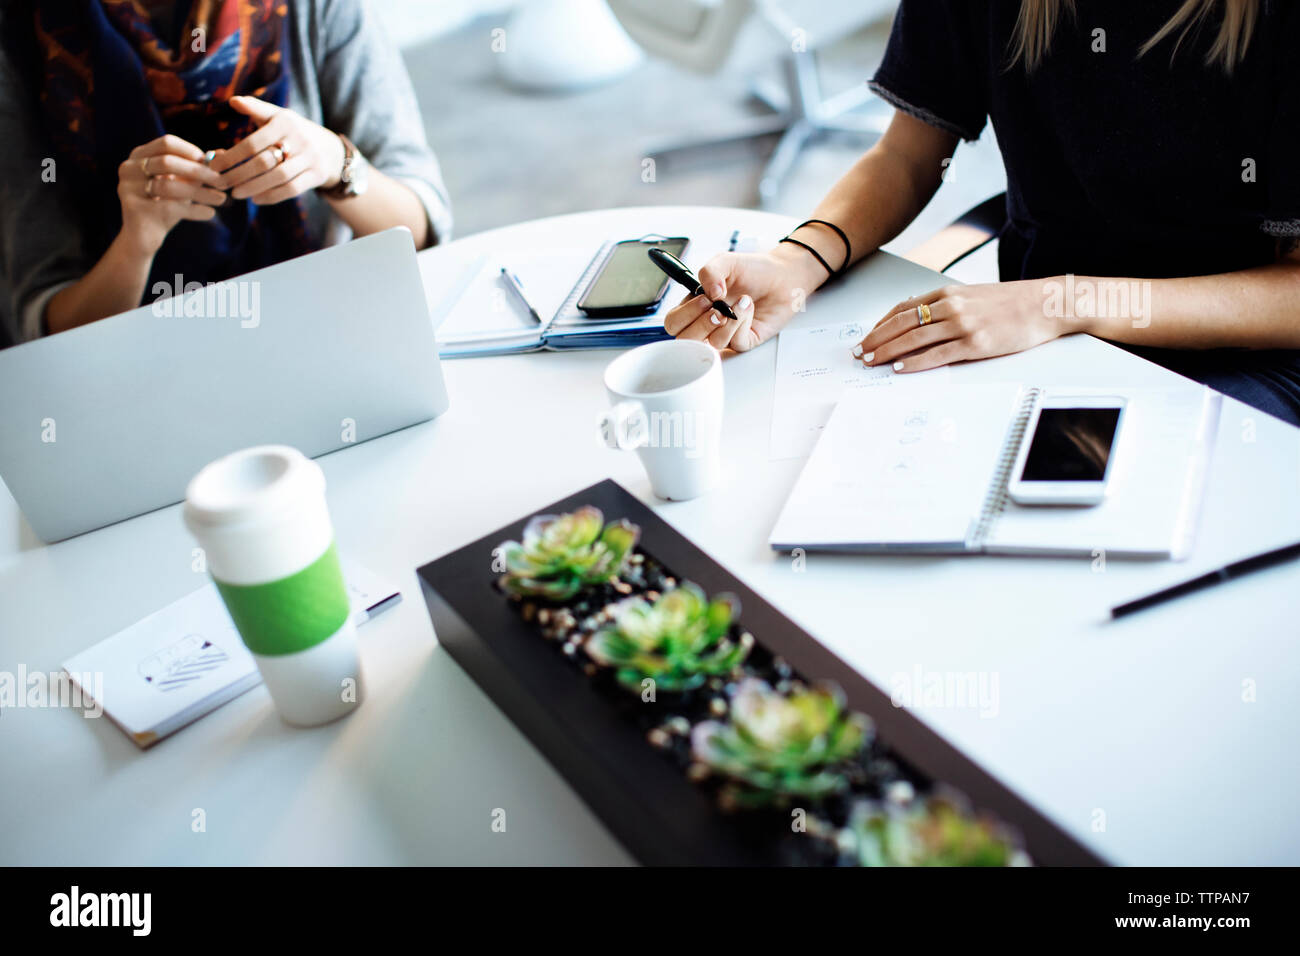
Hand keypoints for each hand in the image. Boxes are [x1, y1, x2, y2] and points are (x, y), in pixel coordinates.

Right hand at [117, 134, 227, 254]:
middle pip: (167, 162)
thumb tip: (221, 152)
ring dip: (200, 193)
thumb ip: (197, 169)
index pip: (166, 142)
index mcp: (140, 155)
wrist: (145, 237)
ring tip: (221, 199)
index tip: (213, 165)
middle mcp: (129, 167)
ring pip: (168, 186)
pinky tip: (210, 213)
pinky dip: (194, 210)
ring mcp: (127, 187)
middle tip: (222, 182)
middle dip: (199, 172)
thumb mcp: (183, 184)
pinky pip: (169, 207)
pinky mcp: (132, 208)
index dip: (191, 152)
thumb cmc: (166, 206)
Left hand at [210, 95, 345, 203]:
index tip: (213, 165)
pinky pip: (292, 189)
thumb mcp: (278, 116)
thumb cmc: (294, 132)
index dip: (231, 156)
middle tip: (220, 182)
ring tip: (235, 193)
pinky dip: (272, 196)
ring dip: (253, 187)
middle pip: (263, 162)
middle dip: (238, 174)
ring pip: (277, 178)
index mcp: (285, 122)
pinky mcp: (317, 175)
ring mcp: (310, 158)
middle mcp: (299, 139)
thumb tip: (233, 101)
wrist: (331, 150)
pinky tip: (256, 199)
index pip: (253, 143)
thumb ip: (256, 109)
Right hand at [662, 245, 827, 351]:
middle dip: (701, 324)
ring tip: (743, 301)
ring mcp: (725, 334)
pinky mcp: (744, 341)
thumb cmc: (753, 270)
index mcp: (695, 306)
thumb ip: (708, 271)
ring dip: (729, 320)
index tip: (703, 298)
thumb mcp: (725, 262)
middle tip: (717, 308)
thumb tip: (708, 293)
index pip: (674, 322)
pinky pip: (736, 343)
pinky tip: (749, 308)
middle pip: (685, 340)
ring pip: (713, 342)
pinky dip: (743, 324)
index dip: (684, 314)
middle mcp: (707, 322)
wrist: (783, 276)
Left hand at [855, 280, 1069, 371]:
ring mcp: (963, 324)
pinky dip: (915, 362)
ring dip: (888, 351)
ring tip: (871, 362)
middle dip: (876, 339)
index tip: (866, 337)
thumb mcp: (973, 295)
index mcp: (948, 292)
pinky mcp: (976, 344)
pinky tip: (900, 368)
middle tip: (859, 353)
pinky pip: (937, 355)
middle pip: (902, 323)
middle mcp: (951, 306)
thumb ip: (946, 304)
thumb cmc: (1011, 303)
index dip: (880, 324)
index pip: (903, 308)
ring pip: (914, 339)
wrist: (1046, 304)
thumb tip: (918, 314)